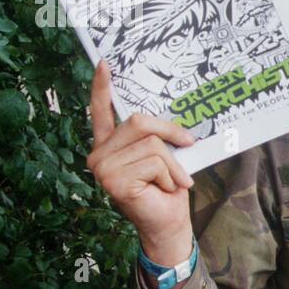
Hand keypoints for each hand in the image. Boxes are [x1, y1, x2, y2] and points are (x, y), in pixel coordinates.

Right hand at [86, 60, 196, 262]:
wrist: (169, 224)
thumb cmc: (167, 190)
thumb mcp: (165, 156)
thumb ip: (157, 137)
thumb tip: (172, 121)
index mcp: (110, 145)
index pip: (101, 112)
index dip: (102, 88)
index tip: (104, 63)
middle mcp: (99, 153)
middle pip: (138, 122)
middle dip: (170, 133)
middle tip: (188, 146)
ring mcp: (102, 167)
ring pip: (151, 144)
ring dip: (173, 164)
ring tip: (173, 181)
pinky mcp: (113, 179)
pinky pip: (154, 161)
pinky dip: (170, 175)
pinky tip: (164, 190)